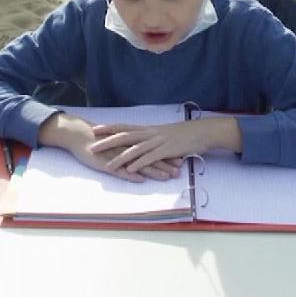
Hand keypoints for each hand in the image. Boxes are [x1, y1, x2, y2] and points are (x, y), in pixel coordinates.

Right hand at [37, 114, 181, 181]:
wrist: (79, 134)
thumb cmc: (98, 139)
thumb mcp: (117, 141)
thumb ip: (129, 147)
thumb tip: (143, 151)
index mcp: (130, 143)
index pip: (152, 149)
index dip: (166, 153)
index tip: (181, 158)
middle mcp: (127, 148)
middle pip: (149, 156)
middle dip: (165, 163)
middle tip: (180, 169)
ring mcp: (117, 156)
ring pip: (138, 164)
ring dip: (153, 171)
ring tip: (167, 177)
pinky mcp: (106, 163)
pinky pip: (120, 171)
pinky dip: (130, 175)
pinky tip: (140, 179)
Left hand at [88, 118, 239, 174]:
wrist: (203, 132)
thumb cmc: (185, 134)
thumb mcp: (165, 135)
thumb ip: (153, 141)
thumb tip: (143, 147)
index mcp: (149, 129)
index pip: (125, 126)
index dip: (110, 127)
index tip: (95, 128)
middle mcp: (151, 133)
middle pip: (125, 135)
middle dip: (108, 141)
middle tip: (92, 145)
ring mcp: (159, 141)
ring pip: (136, 148)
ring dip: (120, 158)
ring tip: (107, 166)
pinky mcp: (167, 151)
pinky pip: (150, 158)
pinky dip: (139, 164)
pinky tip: (130, 170)